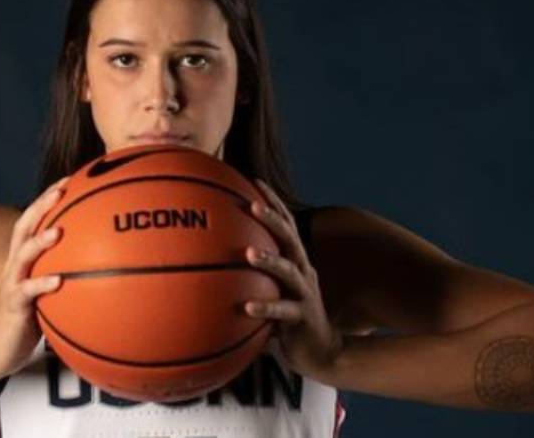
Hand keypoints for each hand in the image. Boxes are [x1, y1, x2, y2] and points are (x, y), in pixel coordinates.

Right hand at [0, 175, 68, 381]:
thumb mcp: (45, 288)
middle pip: (25, 225)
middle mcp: (16, 264)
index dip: (48, 197)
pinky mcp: (15, 304)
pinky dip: (42, 284)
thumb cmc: (27, 316)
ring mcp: (14, 282)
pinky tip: (59, 280)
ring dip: (40, 241)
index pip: (33, 218)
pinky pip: (28, 291)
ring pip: (23, 254)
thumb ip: (62, 270)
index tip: (70, 178)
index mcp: (23, 257)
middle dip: (42, 205)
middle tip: (61, 189)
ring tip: (59, 231)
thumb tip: (99, 258)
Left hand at [243, 178, 341, 381]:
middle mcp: (302, 271)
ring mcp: (305, 293)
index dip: (272, 201)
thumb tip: (212, 257)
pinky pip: (283, 312)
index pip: (286, 224)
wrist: (321, 353)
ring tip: (250, 254)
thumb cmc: (288, 318)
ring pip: (289, 271)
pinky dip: (265, 308)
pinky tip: (246, 308)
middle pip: (290, 238)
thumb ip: (251, 273)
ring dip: (270, 261)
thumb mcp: (271, 289)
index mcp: (294, 261)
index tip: (254, 180)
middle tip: (252, 204)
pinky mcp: (303, 318)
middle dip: (272, 219)